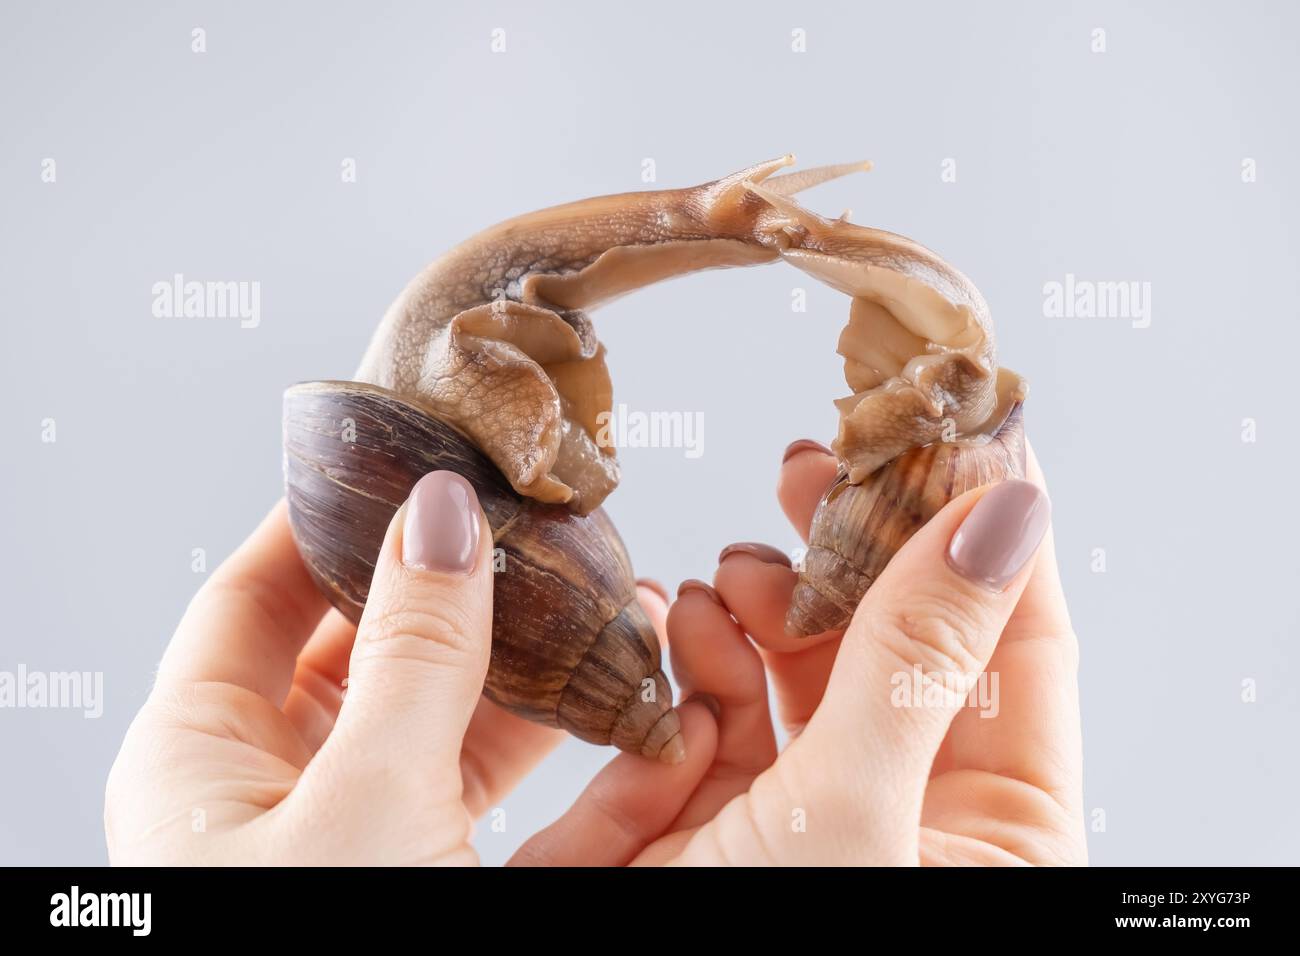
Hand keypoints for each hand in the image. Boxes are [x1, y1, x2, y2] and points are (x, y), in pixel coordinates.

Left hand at [105, 471, 704, 864]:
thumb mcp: (367, 801)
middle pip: (352, 640)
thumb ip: (415, 655)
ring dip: (502, 655)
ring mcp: (341, 824)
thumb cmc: (322, 948)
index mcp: (201, 752)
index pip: (258, 589)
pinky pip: (467, 773)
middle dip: (439, 579)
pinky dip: (530, 730)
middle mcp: (263, 782)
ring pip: (423, 707)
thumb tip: (441, 511)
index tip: (411, 455)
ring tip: (581, 589)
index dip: (331, 512)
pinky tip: (598, 691)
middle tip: (519, 517)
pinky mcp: (412, 861)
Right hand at [511, 441, 1086, 865]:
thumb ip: (922, 653)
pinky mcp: (713, 817)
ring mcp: (809, 816)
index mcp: (999, 841)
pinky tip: (674, 623)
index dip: (994, 531)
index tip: (962, 426)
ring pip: (803, 665)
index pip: (1023, 648)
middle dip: (854, 549)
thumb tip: (1010, 507)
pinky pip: (721, 707)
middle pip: (903, 642)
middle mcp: (911, 821)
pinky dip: (696, 656)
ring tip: (725, 576)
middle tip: (818, 466)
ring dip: (758, 603)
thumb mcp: (857, 811)